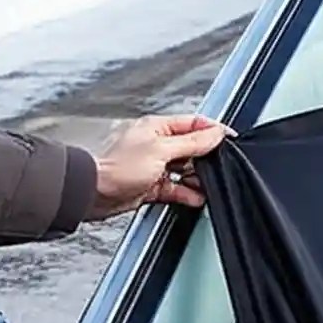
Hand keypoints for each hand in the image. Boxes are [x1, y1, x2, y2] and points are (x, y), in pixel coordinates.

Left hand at [88, 114, 234, 220]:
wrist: (92, 193)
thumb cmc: (117, 167)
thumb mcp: (162, 150)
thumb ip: (192, 142)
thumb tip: (215, 134)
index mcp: (157, 127)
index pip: (193, 124)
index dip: (213, 132)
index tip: (229, 140)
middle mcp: (155, 144)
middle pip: (191, 148)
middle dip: (205, 159)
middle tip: (217, 167)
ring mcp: (153, 165)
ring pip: (184, 170)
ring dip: (196, 178)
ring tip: (206, 186)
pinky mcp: (150, 185)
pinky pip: (175, 187)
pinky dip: (186, 192)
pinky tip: (194, 197)